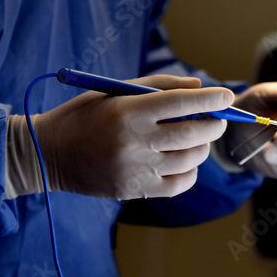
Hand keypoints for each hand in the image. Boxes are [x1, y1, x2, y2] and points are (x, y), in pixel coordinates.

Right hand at [12, 75, 233, 198]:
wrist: (49, 154)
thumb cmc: (85, 115)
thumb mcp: (113, 90)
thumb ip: (159, 86)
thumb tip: (200, 88)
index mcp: (126, 111)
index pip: (181, 102)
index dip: (210, 99)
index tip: (227, 97)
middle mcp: (133, 142)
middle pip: (192, 133)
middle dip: (214, 125)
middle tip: (219, 119)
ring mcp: (135, 170)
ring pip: (190, 159)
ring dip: (202, 147)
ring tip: (198, 138)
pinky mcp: (135, 191)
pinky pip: (180, 184)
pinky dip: (190, 171)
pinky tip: (184, 160)